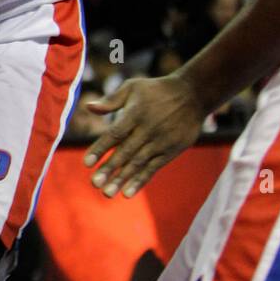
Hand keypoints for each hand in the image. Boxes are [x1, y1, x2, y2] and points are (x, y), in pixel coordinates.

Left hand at [83, 74, 205, 197]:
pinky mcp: (170, 151)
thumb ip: (111, 100)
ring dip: (122, 179)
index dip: (100, 149)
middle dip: (109, 168)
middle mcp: (148, 130)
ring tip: (107, 193)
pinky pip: (153, 168)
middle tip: (94, 183)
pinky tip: (127, 193)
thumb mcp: (134, 87)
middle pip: (125, 152)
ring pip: (138, 163)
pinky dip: (140, 181)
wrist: (193, 95)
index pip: (115, 134)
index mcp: (135, 114)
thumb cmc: (157, 90)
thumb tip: (89, 107)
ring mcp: (160, 142)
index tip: (86, 163)